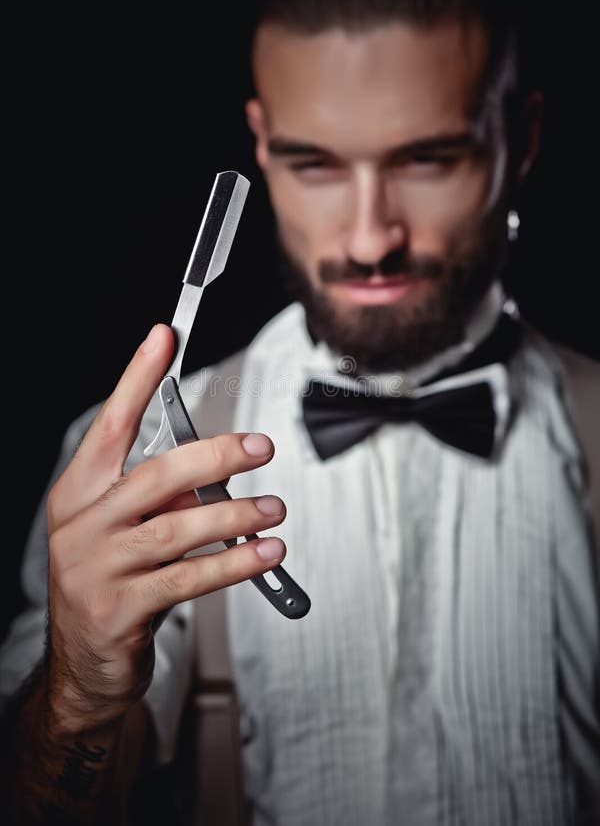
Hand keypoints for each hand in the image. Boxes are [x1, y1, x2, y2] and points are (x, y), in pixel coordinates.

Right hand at [45, 324, 285, 731]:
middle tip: (260, 447)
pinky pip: (189, 579)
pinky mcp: (119, 611)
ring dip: (235, 514)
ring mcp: (96, 570)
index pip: (110, 425)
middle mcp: (81, 526)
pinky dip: (235, 562)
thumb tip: (215, 467)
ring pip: (177, 528)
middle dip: (215, 455)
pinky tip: (266, 552)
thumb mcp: (121, 530)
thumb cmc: (109, 581)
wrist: (84, 665)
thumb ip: (160, 496)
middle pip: (155, 476)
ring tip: (274, 507)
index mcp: (78, 493)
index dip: (137, 379)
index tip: (164, 338)